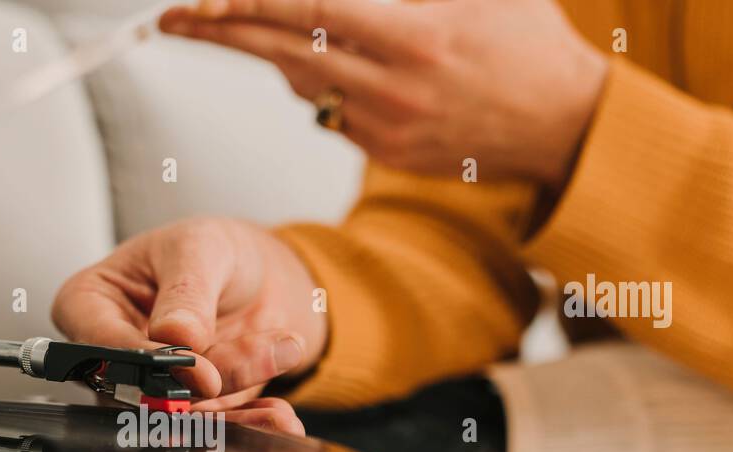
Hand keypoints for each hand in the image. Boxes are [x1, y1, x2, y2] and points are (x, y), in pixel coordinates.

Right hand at [51, 216, 326, 435]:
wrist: (258, 275)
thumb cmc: (210, 250)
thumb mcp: (200, 249)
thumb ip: (186, 292)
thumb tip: (174, 334)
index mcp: (90, 305)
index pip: (101, 345)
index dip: (143, 361)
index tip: (191, 365)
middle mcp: (113, 355)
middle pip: (138, 392)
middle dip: (190, 395)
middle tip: (225, 382)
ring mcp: (151, 388)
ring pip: (183, 416)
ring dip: (232, 412)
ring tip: (274, 397)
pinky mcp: (192, 410)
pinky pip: (217, 426)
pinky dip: (252, 424)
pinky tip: (280, 417)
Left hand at [162, 0, 607, 187]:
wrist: (561, 122)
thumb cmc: (526, 39)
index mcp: (415, 38)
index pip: (308, 16)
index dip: (248, 6)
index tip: (202, 0)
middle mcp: (392, 89)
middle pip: (282, 57)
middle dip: (220, 34)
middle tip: (171, 17)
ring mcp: (385, 129)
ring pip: (302, 85)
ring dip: (270, 52)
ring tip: (244, 24)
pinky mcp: (385, 154)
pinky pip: (329, 111)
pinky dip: (316, 81)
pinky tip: (324, 59)